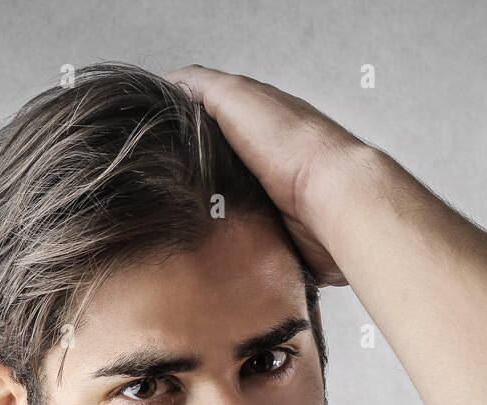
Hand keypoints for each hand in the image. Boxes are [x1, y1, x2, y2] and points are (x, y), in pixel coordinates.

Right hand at [163, 65, 368, 286]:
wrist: (332, 200)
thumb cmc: (292, 144)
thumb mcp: (238, 95)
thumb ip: (203, 85)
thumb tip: (170, 81)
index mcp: (257, 123)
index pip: (208, 125)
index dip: (180, 132)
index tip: (153, 145)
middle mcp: (265, 160)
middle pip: (212, 169)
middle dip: (187, 180)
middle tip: (162, 189)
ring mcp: (272, 199)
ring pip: (223, 207)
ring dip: (205, 214)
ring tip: (179, 218)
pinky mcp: (277, 234)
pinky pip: (242, 239)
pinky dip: (226, 240)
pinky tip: (209, 240)